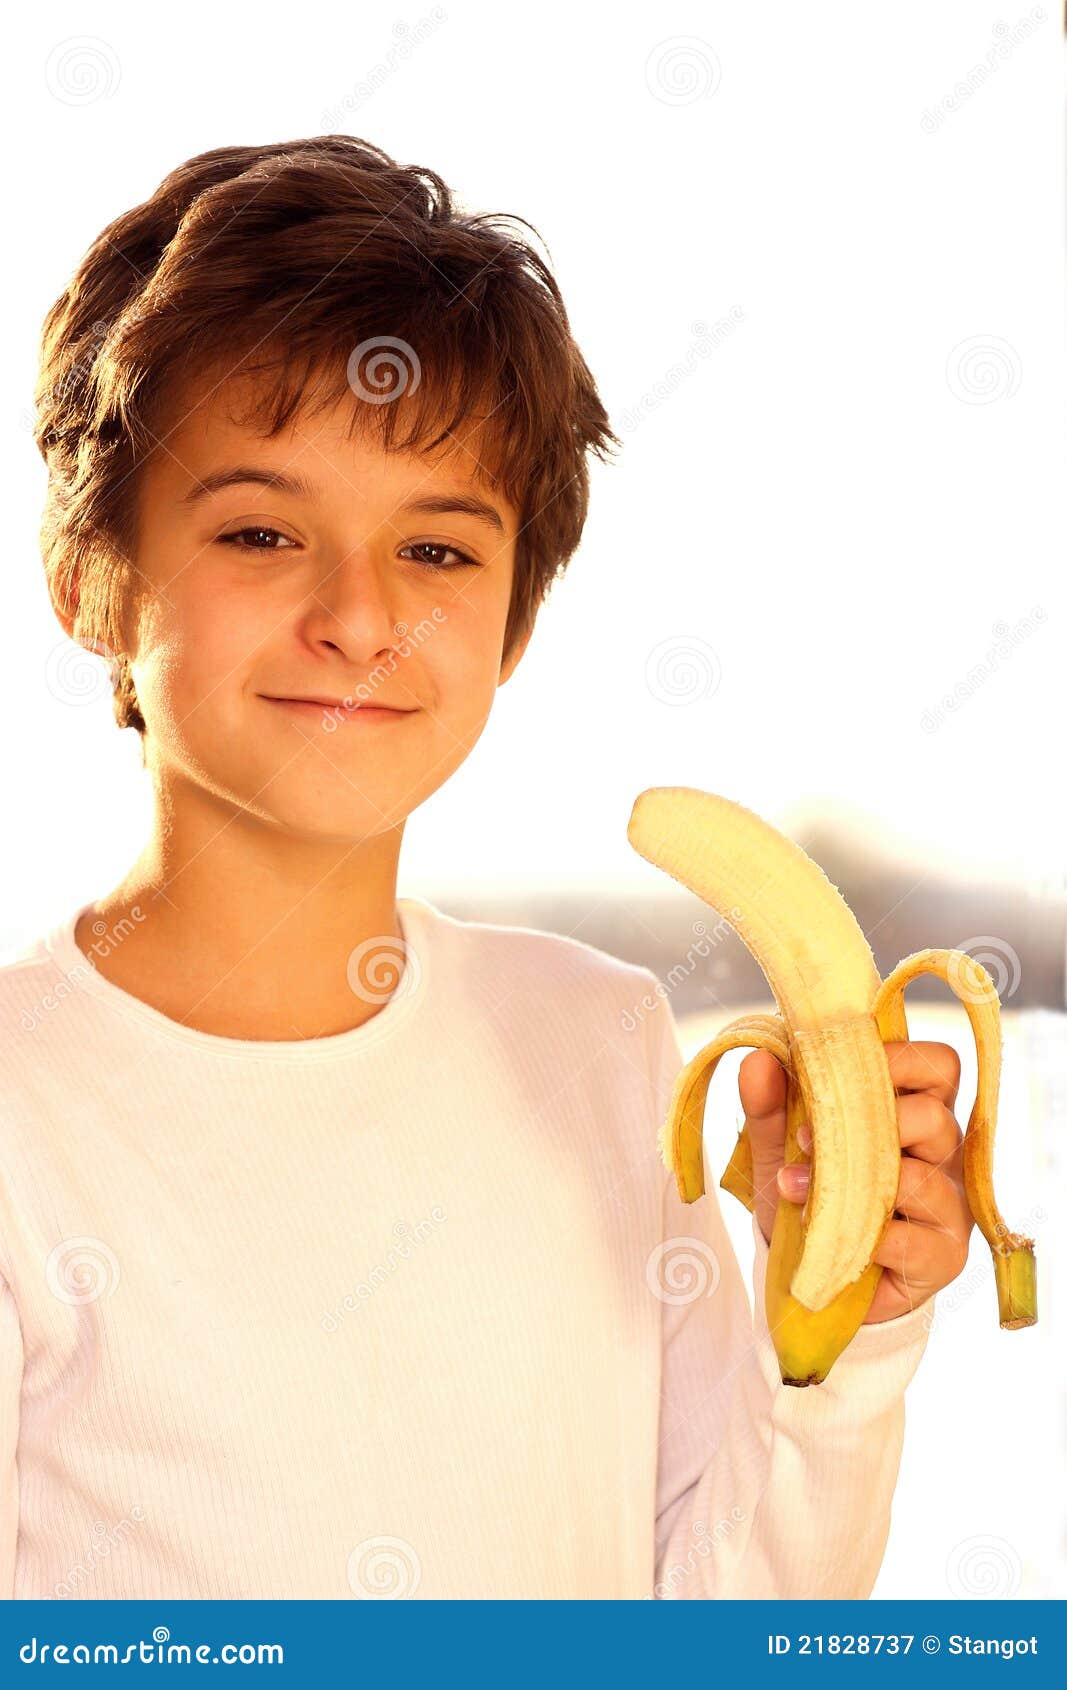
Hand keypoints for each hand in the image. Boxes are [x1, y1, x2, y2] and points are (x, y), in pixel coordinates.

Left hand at [738, 1040, 973, 1322]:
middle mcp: (943, 1152)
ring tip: (796, 1187)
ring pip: (924, 1178)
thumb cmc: (810, 1192)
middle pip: (934, 1117)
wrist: (809, 1270)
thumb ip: (770, 1102)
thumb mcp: (779, 1144)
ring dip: (851, 1183)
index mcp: (916, 1108)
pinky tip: (829, 1235)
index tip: (841, 1069)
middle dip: (868, 1124)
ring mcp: (950, 1204)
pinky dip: (866, 1237)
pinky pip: (915, 1240)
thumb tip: (757, 1059)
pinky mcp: (944, 1255)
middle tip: (807, 1137)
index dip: (900, 1059)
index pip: (938, 1065)